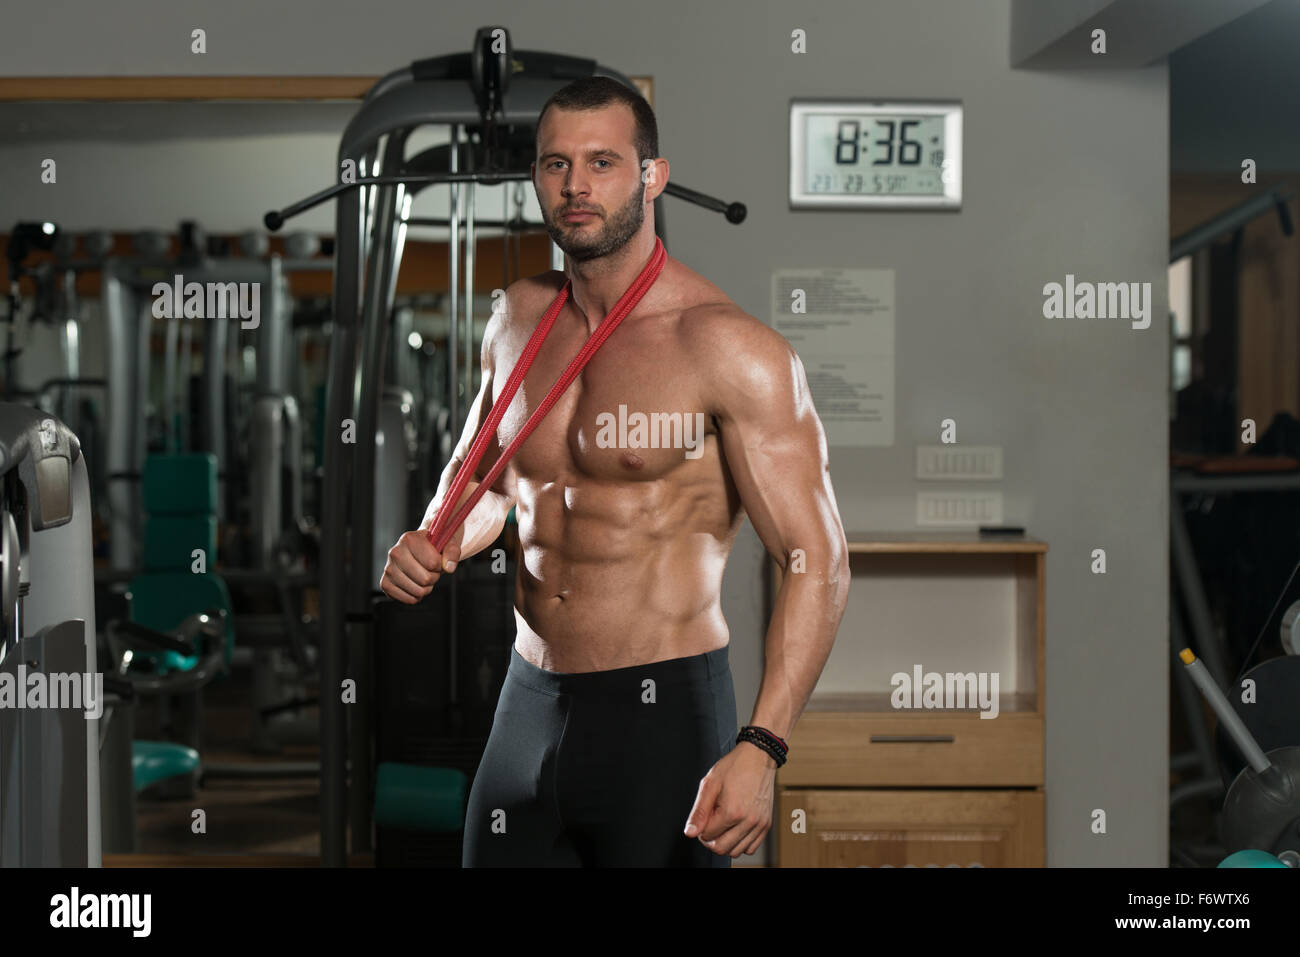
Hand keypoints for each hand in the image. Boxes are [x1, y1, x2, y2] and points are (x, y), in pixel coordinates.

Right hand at [379, 528, 460, 603]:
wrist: (418, 550)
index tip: (437, 559)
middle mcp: (395, 552)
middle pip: (425, 579)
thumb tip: (448, 567)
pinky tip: (416, 584)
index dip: (440, 565)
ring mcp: (388, 569)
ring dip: (426, 588)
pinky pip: (408, 599)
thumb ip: (452, 552)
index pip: (433, 563)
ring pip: (418, 591)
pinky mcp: (385, 584)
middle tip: (431, 569)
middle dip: (434, 577)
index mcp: (409, 539)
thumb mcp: (447, 543)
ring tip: (423, 576)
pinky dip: (417, 596)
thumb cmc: (433, 547)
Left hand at [683, 742, 775, 858]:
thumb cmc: (735, 766)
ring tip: (723, 824)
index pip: (707, 836)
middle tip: (710, 823)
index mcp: (732, 812)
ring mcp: (759, 824)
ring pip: (737, 852)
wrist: (758, 757)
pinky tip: (735, 828)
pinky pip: (751, 848)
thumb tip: (690, 832)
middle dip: (711, 839)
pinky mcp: (766, 824)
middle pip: (721, 848)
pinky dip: (741, 843)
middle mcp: (748, 821)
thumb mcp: (709, 784)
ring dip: (726, 842)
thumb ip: (699, 811)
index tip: (704, 816)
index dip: (701, 828)